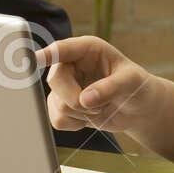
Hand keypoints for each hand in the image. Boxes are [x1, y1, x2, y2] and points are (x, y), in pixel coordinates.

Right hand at [36, 35, 165, 135]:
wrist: (137, 109)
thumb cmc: (137, 87)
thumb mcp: (131, 82)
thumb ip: (110, 87)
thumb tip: (85, 99)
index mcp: (87, 49)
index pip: (62, 49)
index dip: (48, 54)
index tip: (36, 58)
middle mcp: (71, 64)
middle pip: (55, 80)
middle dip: (75, 98)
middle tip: (98, 105)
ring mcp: (65, 85)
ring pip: (56, 104)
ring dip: (80, 113)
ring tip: (100, 108)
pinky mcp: (62, 105)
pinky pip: (57, 119)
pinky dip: (75, 124)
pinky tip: (89, 117)